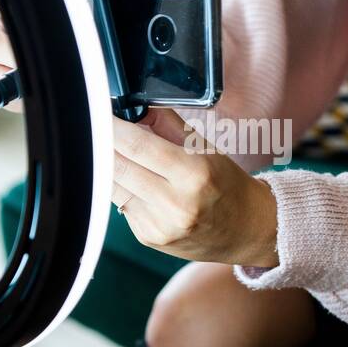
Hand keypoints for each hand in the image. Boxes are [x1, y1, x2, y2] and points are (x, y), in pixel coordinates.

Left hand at [112, 110, 279, 268]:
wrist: (247, 230)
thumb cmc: (227, 184)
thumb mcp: (205, 148)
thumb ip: (166, 125)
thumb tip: (133, 108)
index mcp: (194, 174)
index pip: (139, 146)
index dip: (113, 128)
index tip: (100, 114)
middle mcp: (176, 204)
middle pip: (119, 167)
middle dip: (104, 146)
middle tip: (100, 130)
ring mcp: (160, 225)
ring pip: (114, 187)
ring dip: (112, 168)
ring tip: (126, 157)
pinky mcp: (149, 238)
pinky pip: (122, 206)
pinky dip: (125, 190)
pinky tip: (142, 186)